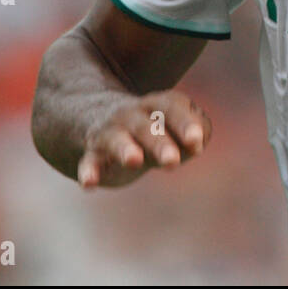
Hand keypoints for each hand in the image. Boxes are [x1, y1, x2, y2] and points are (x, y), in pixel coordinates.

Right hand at [76, 90, 211, 188]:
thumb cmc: (155, 127)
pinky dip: (88, 171)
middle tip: (172, 161)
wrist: (100, 117)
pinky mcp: (92, 153)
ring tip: (134, 161)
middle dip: (159, 143)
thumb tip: (198, 144)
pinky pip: (89, 161)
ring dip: (125, 149)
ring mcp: (110, 133)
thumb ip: (199, 130)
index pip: (171, 108)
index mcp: (157, 105)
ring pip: (116, 139)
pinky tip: (88, 183)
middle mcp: (132, 115)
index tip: (197, 142)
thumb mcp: (178, 125)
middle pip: (146, 126)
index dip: (185, 123)